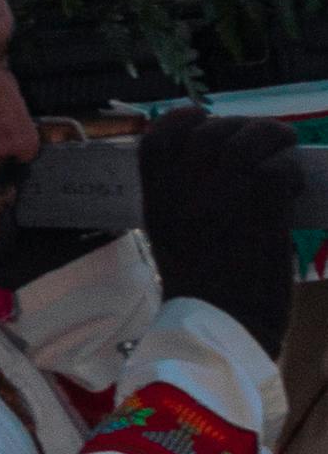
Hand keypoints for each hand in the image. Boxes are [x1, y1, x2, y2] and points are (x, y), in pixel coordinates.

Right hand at [139, 107, 301, 357]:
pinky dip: (289, 167)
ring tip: (286, 145)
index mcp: (158, 204)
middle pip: (208, 132)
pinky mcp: (260, 213)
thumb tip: (217, 172)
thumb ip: (184, 206)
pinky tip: (294, 181)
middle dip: (238, 126)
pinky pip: (277, 169)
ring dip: (271, 136)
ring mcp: (221, 200)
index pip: (157, 140)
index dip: (181, 120)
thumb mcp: (174, 245)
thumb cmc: (205, 298)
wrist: (224, 335)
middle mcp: (184, 195)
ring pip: (246, 140)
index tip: (203, 119)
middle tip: (263, 137)